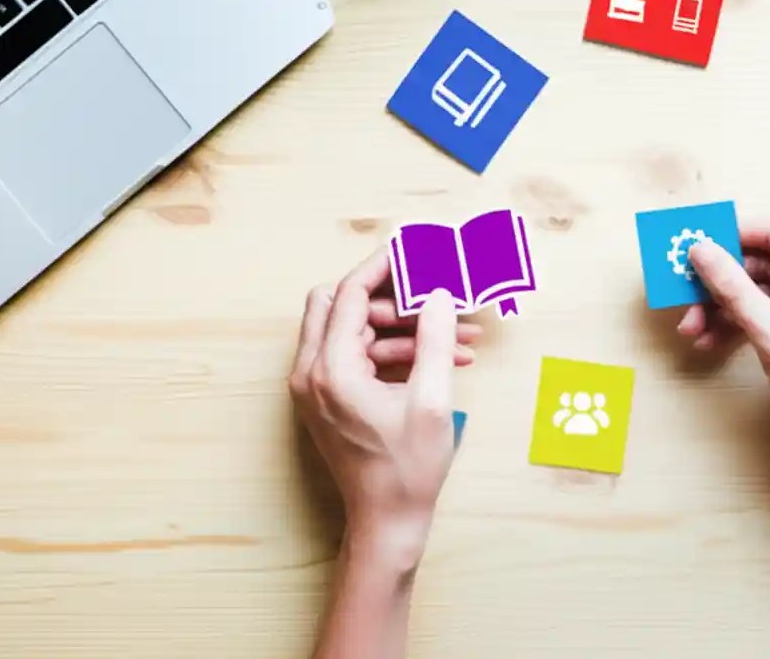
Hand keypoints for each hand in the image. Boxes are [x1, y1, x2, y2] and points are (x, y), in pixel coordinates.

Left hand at [289, 250, 477, 566]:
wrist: (387, 521)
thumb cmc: (407, 470)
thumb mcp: (433, 401)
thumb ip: (435, 339)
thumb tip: (439, 292)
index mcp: (331, 371)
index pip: (348, 295)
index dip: (384, 267)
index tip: (414, 249)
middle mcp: (312, 374)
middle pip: (340, 304)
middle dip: (391, 294)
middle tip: (432, 288)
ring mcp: (315, 388)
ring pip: (353, 330)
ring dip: (403, 327)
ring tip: (458, 334)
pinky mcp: (327, 399)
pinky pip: (356, 356)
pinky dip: (395, 351)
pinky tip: (443, 358)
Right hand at [678, 222, 769, 463]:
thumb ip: (733, 288)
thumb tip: (700, 251)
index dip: (730, 235)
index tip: (692, 244)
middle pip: (766, 260)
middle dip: (722, 282)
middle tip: (685, 296)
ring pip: (763, 287)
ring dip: (725, 306)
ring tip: (694, 328)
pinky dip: (742, 321)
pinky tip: (712, 339)